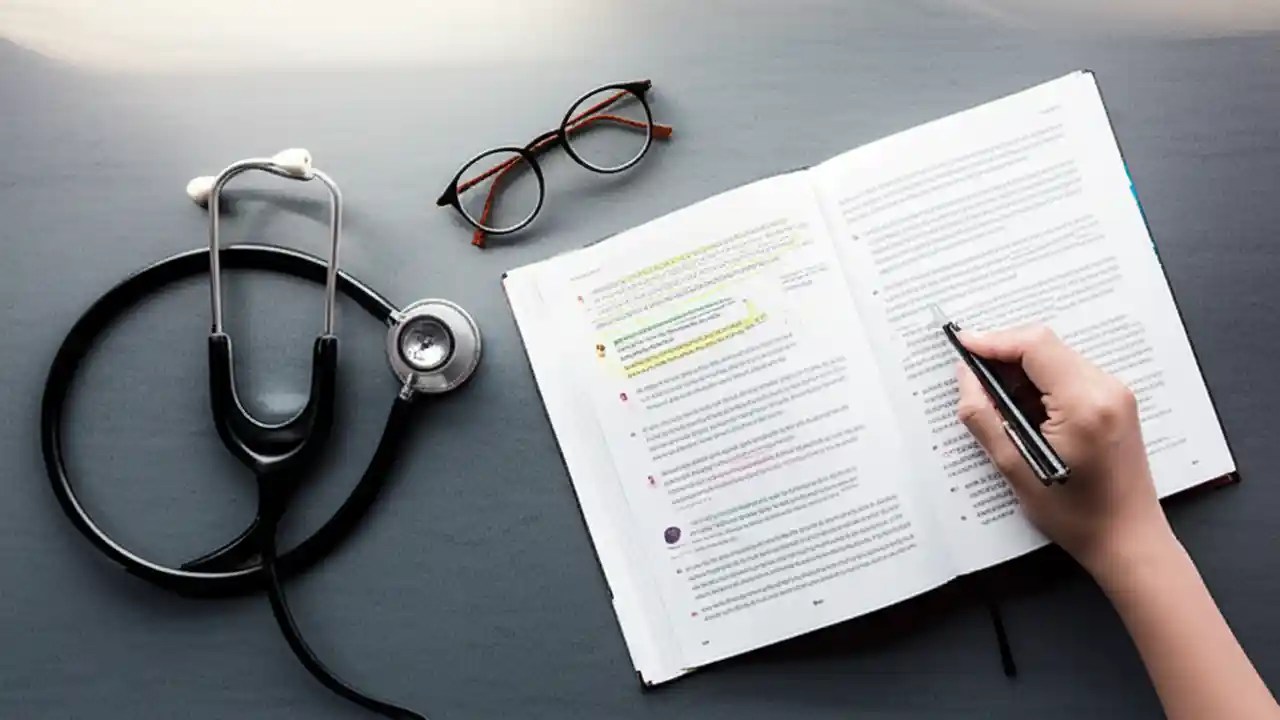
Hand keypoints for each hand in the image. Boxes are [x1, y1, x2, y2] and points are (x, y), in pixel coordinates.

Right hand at [954, 325, 1175, 576]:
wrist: (1128, 539)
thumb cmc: (1075, 515)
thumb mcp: (1015, 468)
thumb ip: (983, 417)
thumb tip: (966, 376)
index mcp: (1084, 403)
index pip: (1035, 346)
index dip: (993, 340)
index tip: (962, 345)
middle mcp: (1107, 388)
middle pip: (1045, 346)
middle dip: (1004, 354)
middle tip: (973, 379)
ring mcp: (1117, 392)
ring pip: (1056, 357)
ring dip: (1022, 369)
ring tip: (998, 402)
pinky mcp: (1117, 400)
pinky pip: (1070, 373)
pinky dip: (1041, 381)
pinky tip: (1025, 410)